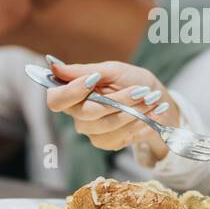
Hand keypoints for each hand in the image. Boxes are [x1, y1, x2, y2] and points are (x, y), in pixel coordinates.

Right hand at [43, 58, 175, 157]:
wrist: (156, 100)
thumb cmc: (130, 80)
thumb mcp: (112, 69)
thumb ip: (84, 70)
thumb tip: (54, 66)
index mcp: (73, 93)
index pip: (56, 100)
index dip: (71, 92)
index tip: (94, 79)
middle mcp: (77, 114)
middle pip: (86, 113)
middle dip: (119, 101)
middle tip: (142, 91)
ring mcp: (91, 130)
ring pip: (107, 126)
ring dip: (134, 112)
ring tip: (151, 100)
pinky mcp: (106, 142)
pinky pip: (119, 137)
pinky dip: (139, 123)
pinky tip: (151, 114)